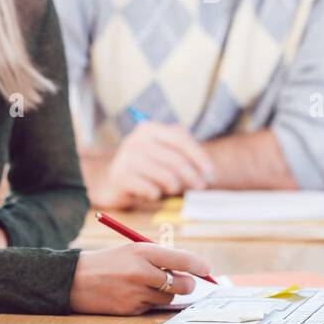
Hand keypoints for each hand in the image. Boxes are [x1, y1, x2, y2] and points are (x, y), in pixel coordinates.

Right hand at [69, 243, 212, 314]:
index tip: (207, 270)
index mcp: (142, 251)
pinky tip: (133, 295)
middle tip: (185, 282)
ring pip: (168, 298)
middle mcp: (141, 272)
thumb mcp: (131, 250)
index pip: (180, 259)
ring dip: (166, 294)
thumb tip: (189, 270)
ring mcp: (135, 293)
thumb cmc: (107, 262)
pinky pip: (151, 308)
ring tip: (148, 285)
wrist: (74, 279)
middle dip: (188, 284)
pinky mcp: (130, 309)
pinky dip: (149, 302)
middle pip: (181, 284)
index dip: (198, 266)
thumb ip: (158, 257)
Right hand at [95, 122, 215, 208]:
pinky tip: (151, 192)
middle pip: (175, 160)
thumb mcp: (164, 153)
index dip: (198, 156)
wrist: (112, 180)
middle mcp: (136, 140)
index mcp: (149, 128)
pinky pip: (151, 190)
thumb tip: (208, 174)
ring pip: (166, 177)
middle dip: (193, 176)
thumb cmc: (146, 167)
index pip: (180, 139)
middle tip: (201, 187)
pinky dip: (156, 195)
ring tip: (171, 188)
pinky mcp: (120, 177)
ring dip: (174, 187)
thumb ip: (185, 156)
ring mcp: (126, 158)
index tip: (210, 172)